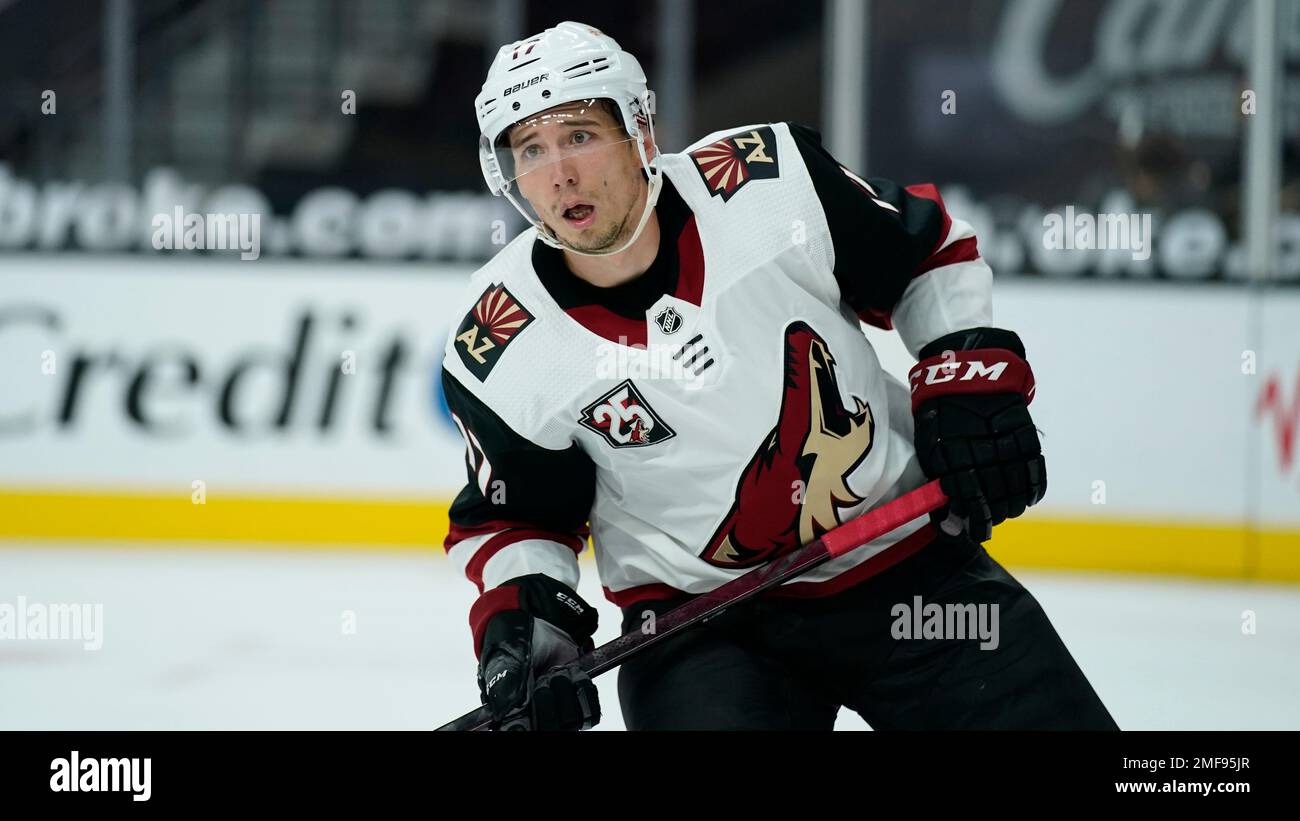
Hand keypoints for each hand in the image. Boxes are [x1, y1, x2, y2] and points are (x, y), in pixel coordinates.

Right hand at [470, 574, 600, 730]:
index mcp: (514, 713)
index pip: (522, 730)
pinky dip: (584, 689)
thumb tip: (508, 711)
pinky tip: (572, 673)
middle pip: (552, 727)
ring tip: (555, 673)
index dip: (531, 724)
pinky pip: (591, 710)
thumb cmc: (515, 644)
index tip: (532, 710)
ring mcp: (559, 708)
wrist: (538, 626)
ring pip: (572, 720)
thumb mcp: (506, 661)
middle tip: (543, 680)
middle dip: (549, 702)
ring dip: (566, 692)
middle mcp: (537, 715)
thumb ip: (505, 687)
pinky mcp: (578, 697)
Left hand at [908, 328, 1045, 541]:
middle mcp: (980, 449)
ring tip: (1006, 511)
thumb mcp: (928, 442)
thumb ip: (938, 481)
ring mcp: (1006, 441)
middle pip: (994, 497)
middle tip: (989, 524)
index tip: (975, 532)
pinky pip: (1035, 470)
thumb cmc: (941, 410)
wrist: (969, 366)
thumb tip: (950, 522)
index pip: (966, 498)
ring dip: (1012, 507)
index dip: (973, 520)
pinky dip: (1033, 489)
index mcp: (950, 452)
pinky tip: (1027, 497)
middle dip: (992, 518)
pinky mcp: (1026, 433)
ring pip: (1016, 488)